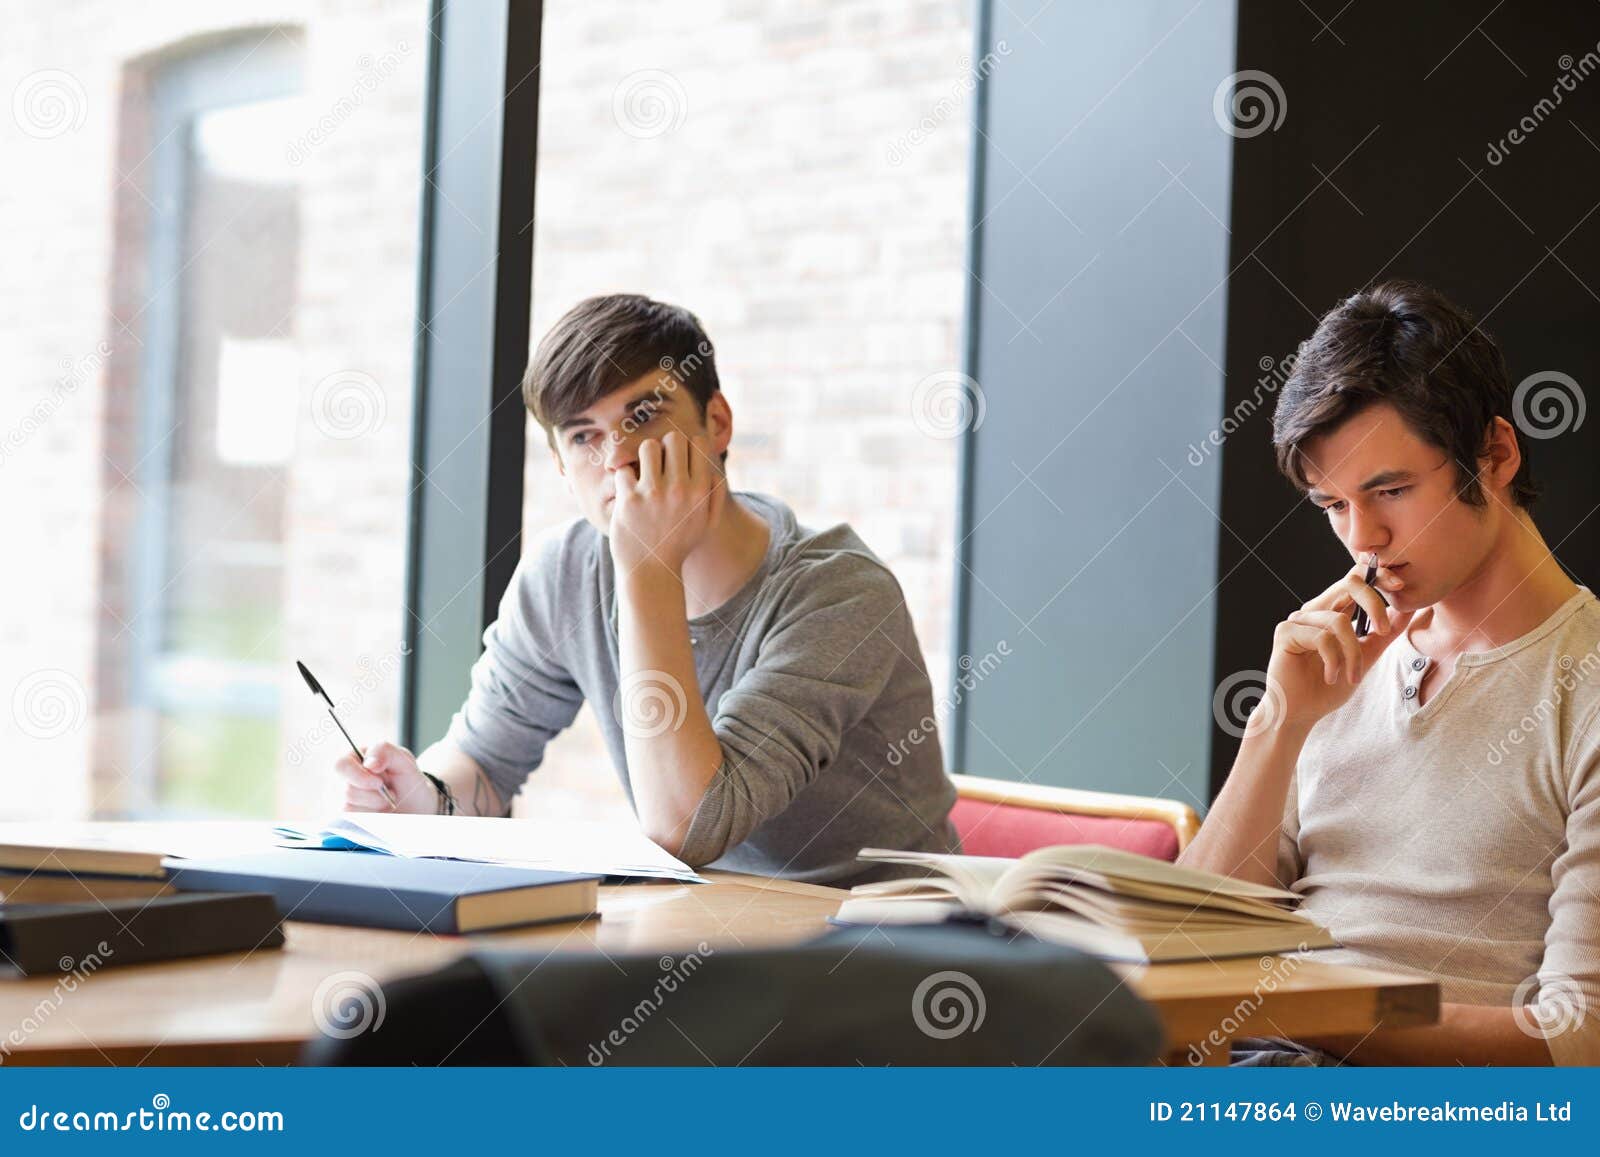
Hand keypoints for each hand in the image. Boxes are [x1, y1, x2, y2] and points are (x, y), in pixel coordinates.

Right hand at [334, 740, 436, 813]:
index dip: (358, 776)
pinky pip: (353, 821)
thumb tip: (369, 762)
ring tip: (386, 799)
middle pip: (346, 790)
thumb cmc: (406, 779)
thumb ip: (384, 751)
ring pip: (349, 808)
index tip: (379, 783)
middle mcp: (341, 779)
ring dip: (375, 805)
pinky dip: (372, 816)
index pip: (340, 765)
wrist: (414, 806)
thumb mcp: (403, 759)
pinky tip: (380, 811)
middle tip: (390, 792)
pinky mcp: (345, 818)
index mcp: (352, 758)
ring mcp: (340, 800)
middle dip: (373, 795)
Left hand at [607, 431, 726, 576]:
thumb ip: (715, 494)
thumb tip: (711, 468)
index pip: (698, 442)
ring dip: (645, 457)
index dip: (688, 446)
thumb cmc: (679, 544)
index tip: (681, 460)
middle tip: (661, 465)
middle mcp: (679, 489)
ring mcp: (653, 493)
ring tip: (644, 474)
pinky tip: (628, 492)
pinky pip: (624, 469)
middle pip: (673, 438)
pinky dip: (624, 478)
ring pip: (648, 447)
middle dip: (666, 448)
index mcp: (700, 491)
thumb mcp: (707, 523)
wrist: (651, 571)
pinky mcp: (629, 500)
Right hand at [1265, 562, 1413, 731]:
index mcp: (1332, 612)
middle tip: (1383, 632)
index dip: (1377, 575)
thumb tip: (1406, 611)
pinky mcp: (1286, 632)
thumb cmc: (1327, 688)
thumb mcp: (1365, 658)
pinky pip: (1322, 637)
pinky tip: (1331, 677)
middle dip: (1373, 604)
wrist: (1300, 713)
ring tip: (1353, 677)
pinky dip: (1334, 660)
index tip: (1399, 586)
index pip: (1355, 581)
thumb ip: (1383, 635)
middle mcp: (1314, 611)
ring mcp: (1298, 620)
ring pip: (1339, 621)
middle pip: (1348, 584)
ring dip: (1353, 654)